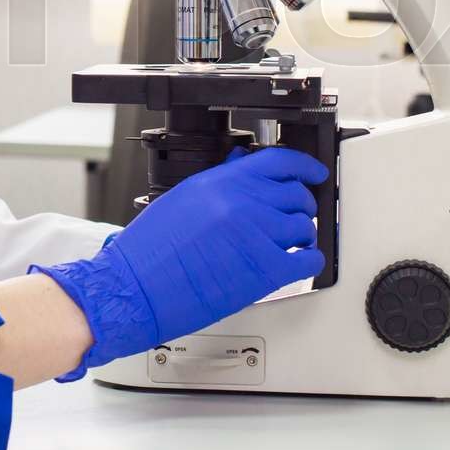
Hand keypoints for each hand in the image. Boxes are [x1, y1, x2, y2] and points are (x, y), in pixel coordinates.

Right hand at [31, 145, 327, 379]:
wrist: (137, 288)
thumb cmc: (149, 251)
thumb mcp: (182, 199)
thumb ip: (219, 182)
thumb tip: (243, 168)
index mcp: (221, 183)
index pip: (278, 161)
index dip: (304, 165)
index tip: (313, 172)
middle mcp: (242, 204)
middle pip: (297, 194)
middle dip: (299, 204)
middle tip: (295, 214)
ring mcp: (256, 236)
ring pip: (305, 226)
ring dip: (302, 234)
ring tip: (290, 243)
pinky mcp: (264, 271)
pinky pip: (308, 260)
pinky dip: (311, 260)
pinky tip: (301, 262)